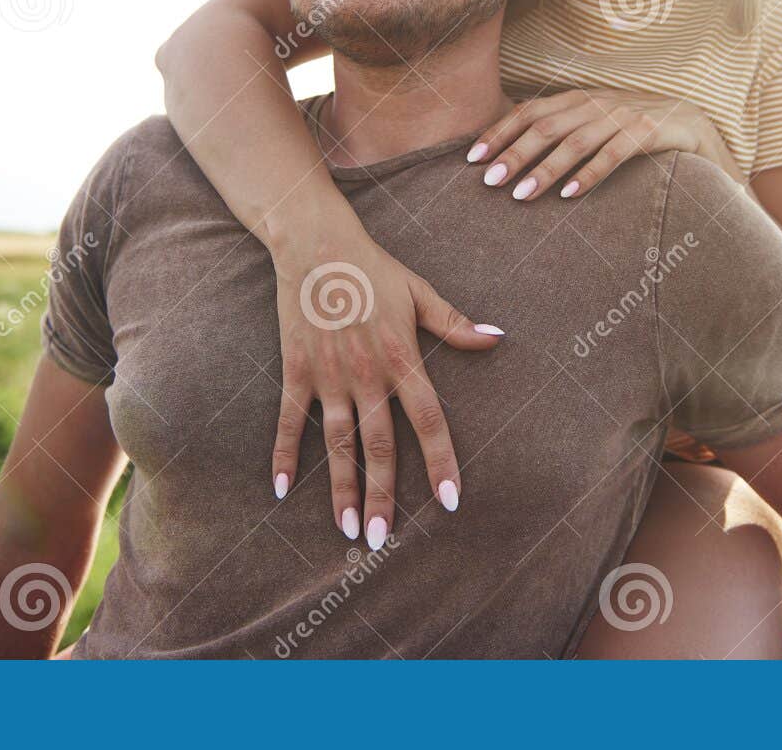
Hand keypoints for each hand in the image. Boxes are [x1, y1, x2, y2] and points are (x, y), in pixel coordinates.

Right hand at [269, 216, 503, 548]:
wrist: (316, 242)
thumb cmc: (374, 267)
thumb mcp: (420, 292)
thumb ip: (456, 323)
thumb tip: (499, 337)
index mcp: (402, 357)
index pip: (429, 420)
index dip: (440, 462)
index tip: (449, 502)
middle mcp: (367, 373)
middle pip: (379, 445)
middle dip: (381, 496)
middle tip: (380, 540)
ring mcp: (329, 374)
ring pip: (338, 442)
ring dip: (340, 488)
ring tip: (345, 529)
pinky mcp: (297, 369)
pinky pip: (290, 419)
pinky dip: (285, 454)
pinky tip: (282, 489)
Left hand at [466, 89, 735, 200]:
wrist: (698, 126)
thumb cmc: (637, 131)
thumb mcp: (596, 125)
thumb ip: (562, 133)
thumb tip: (512, 159)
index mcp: (579, 98)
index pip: (529, 111)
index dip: (499, 133)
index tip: (472, 159)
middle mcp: (597, 102)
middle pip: (546, 126)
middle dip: (513, 153)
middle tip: (489, 182)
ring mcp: (625, 114)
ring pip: (576, 140)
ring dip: (545, 168)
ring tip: (520, 195)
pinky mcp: (651, 131)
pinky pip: (615, 153)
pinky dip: (590, 174)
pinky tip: (570, 195)